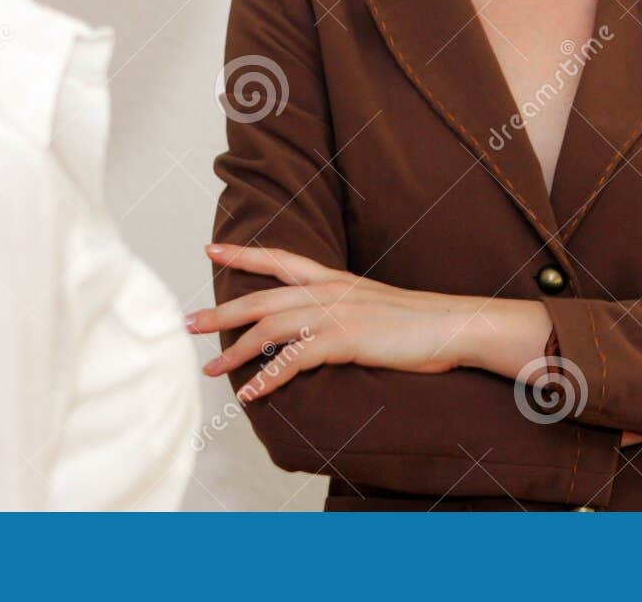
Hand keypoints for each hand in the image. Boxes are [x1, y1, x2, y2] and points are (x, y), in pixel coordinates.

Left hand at [189, 243, 489, 400]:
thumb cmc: (419, 322)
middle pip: (261, 298)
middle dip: (221, 312)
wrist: (453, 323)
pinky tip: (251, 393)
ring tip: (210, 368)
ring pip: (270, 328)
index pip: (279, 259)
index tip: (210, 249)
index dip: (243, 254)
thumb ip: (344, 310)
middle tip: (188, 323)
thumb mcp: (374, 306)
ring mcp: (335, 314)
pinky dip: (269, 378)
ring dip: (235, 351)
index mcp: (334, 279)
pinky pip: (295, 360)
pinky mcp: (345, 340)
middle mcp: (328, 290)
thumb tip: (321, 327)